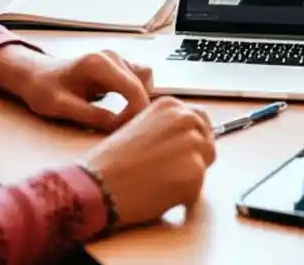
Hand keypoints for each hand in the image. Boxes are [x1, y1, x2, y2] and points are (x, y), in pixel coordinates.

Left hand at [0, 45, 153, 131]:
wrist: (35, 75)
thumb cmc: (43, 89)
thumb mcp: (62, 107)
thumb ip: (92, 116)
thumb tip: (121, 127)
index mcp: (98, 63)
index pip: (133, 89)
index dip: (136, 113)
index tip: (124, 131)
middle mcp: (111, 56)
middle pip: (142, 85)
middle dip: (137, 109)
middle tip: (121, 129)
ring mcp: (116, 58)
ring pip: (144, 81)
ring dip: (137, 101)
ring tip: (120, 120)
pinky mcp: (118, 65)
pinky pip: (138, 80)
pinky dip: (134, 95)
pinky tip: (121, 109)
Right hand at [84, 97, 215, 226]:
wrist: (96, 184)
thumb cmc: (110, 161)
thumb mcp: (139, 127)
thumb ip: (166, 128)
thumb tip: (186, 140)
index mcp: (171, 106)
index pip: (200, 121)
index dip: (191, 139)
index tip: (179, 151)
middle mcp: (187, 120)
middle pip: (206, 144)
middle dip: (193, 159)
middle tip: (166, 172)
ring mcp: (193, 146)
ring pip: (203, 167)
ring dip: (186, 177)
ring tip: (157, 181)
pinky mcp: (195, 174)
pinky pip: (196, 189)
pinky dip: (182, 196)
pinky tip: (158, 193)